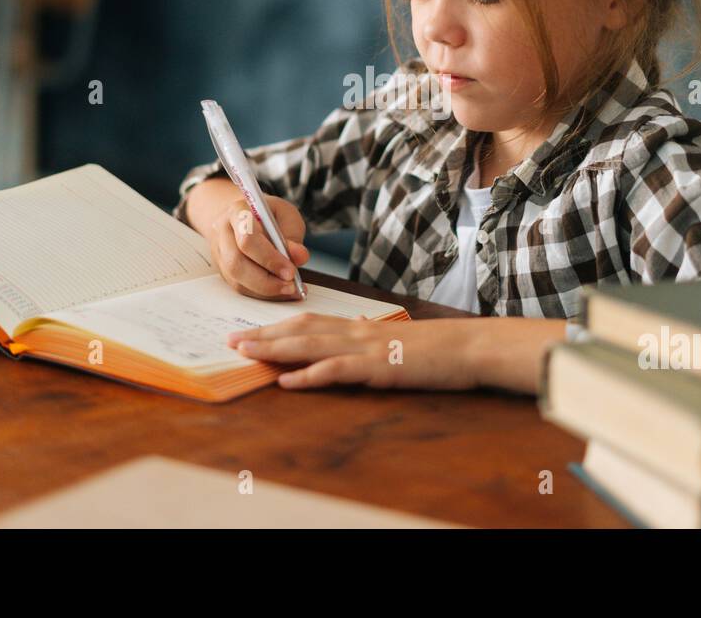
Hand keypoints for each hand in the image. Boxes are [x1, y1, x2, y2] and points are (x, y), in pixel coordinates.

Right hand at [204, 192, 309, 299]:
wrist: (245, 217)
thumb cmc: (268, 215)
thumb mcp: (286, 214)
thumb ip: (293, 234)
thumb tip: (300, 256)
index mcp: (237, 212)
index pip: (247, 239)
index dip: (269, 258)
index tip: (291, 271)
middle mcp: (223, 233)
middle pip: (236, 263)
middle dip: (266, 280)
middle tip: (291, 285)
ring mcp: (220, 254)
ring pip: (236, 280)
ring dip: (266, 290)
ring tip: (290, 289)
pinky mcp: (224, 271)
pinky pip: (241, 288)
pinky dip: (263, 294)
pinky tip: (281, 292)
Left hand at [226, 314, 567, 393]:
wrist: (471, 347)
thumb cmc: (439, 348)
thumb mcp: (398, 340)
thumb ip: (373, 337)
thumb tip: (354, 332)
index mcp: (362, 326)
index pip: (311, 320)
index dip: (277, 324)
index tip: (250, 329)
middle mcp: (358, 332)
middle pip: (301, 328)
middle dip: (263, 335)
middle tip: (230, 339)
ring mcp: (367, 348)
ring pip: (311, 344)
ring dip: (275, 349)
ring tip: (245, 353)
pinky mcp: (379, 367)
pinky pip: (337, 370)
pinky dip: (309, 375)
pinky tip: (287, 381)